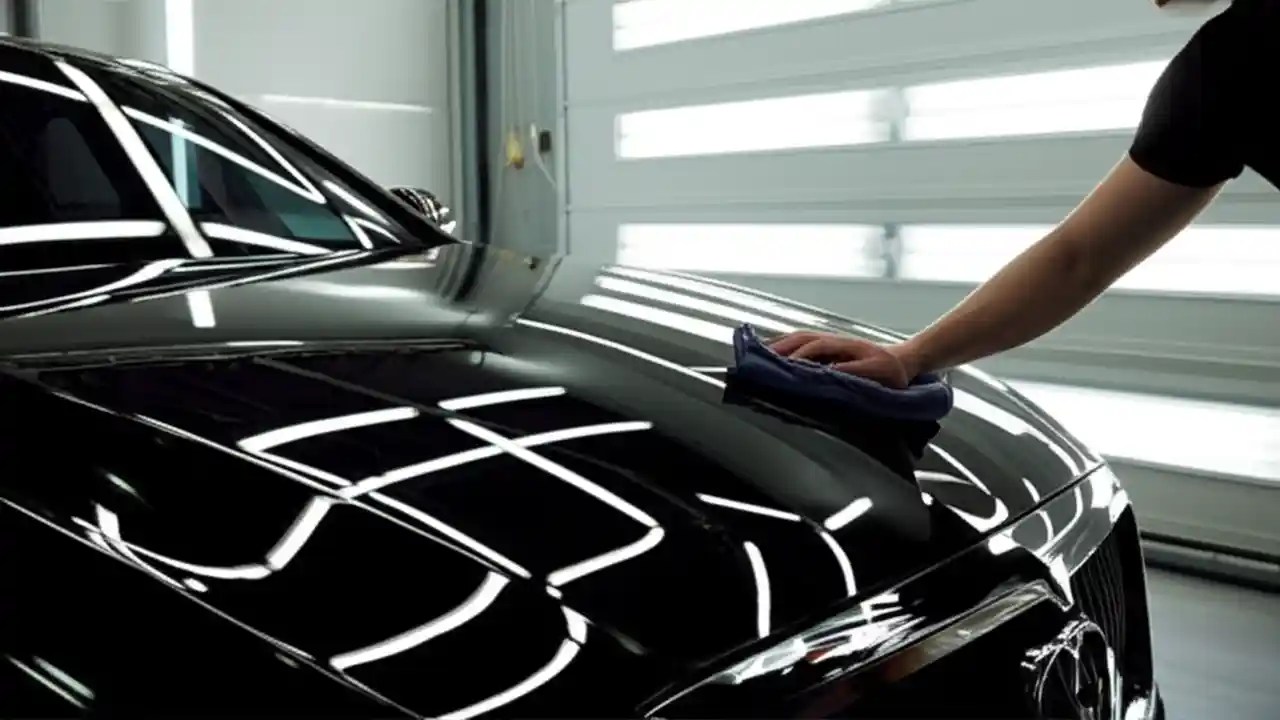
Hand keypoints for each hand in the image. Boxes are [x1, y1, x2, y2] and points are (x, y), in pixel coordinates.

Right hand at [768, 331, 916, 388]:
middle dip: (781, 347)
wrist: (902, 360)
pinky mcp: (828, 347)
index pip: (816, 347)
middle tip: (760, 358)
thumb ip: (852, 372)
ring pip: (800, 338)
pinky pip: (802, 342)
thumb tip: (826, 372)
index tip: (784, 367)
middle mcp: (834, 340)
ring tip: (759, 354)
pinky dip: (785, 345)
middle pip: (802, 338)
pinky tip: (773, 352)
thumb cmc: (891, 372)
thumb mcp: (877, 373)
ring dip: (780, 345)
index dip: (799, 356)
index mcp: (845, 345)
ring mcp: (830, 342)